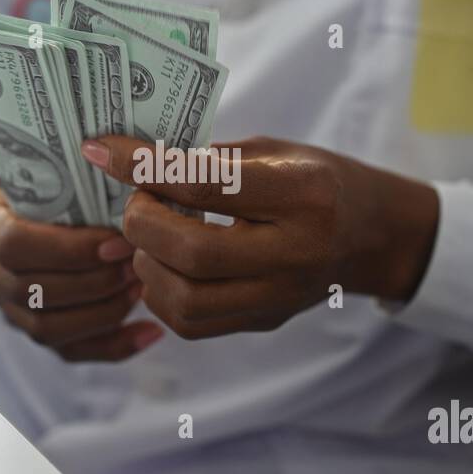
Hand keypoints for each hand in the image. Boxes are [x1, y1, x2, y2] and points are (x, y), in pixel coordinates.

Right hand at [0, 183, 163, 360]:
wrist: (25, 200)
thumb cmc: (43, 174)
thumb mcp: (44, 163)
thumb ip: (69, 174)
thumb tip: (126, 173)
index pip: (14, 245)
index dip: (69, 250)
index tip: (119, 241)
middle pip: (32, 293)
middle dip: (93, 283)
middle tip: (138, 265)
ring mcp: (0, 303)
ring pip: (46, 329)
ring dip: (103, 313)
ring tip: (141, 289)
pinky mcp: (27, 327)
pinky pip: (68, 350)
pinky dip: (113, 345)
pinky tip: (150, 332)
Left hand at [80, 136, 438, 339]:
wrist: (371, 234)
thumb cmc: (316, 180)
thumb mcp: (273, 151)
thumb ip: (208, 159)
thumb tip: (131, 161)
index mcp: (303, 194)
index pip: (205, 185)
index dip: (142, 166)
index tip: (101, 150)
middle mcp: (296, 252)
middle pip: (193, 252)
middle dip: (143, 223)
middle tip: (137, 201)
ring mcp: (281, 296)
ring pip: (186, 300)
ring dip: (147, 264)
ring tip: (149, 236)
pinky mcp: (265, 321)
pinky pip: (193, 323)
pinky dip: (161, 293)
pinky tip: (163, 264)